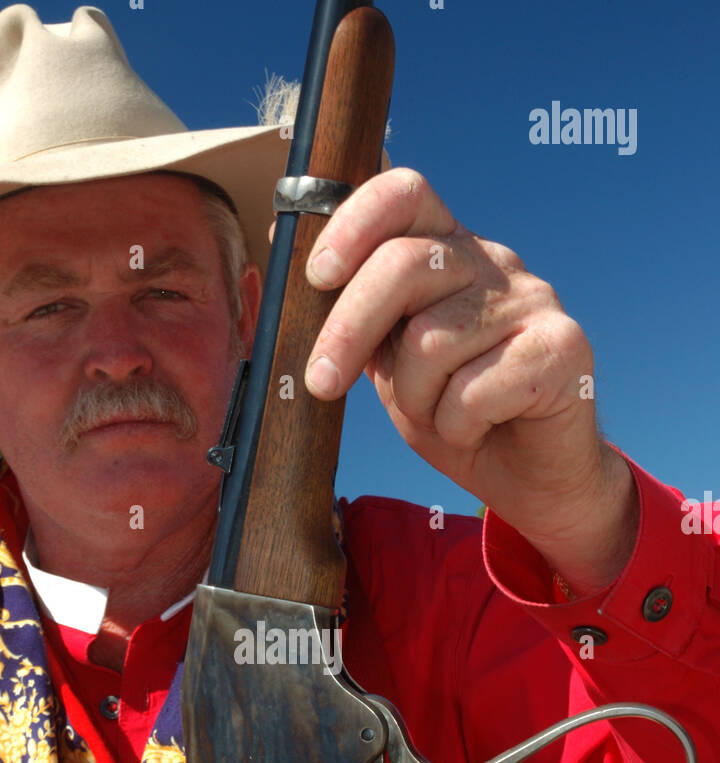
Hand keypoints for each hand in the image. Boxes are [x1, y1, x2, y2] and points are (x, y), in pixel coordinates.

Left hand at [303, 168, 637, 594]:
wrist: (529, 479)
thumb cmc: (454, 416)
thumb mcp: (391, 366)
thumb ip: (357, 321)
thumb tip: (288, 266)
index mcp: (449, 253)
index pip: (404, 194)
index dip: (354, 223)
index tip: (318, 277)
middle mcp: (494, 263)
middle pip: (404, 264)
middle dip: (348, 330)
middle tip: (322, 384)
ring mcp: (534, 302)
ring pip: (431, 343)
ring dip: (417, 400)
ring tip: (439, 416)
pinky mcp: (564, 350)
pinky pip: (473, 392)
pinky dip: (458, 427)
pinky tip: (479, 430)